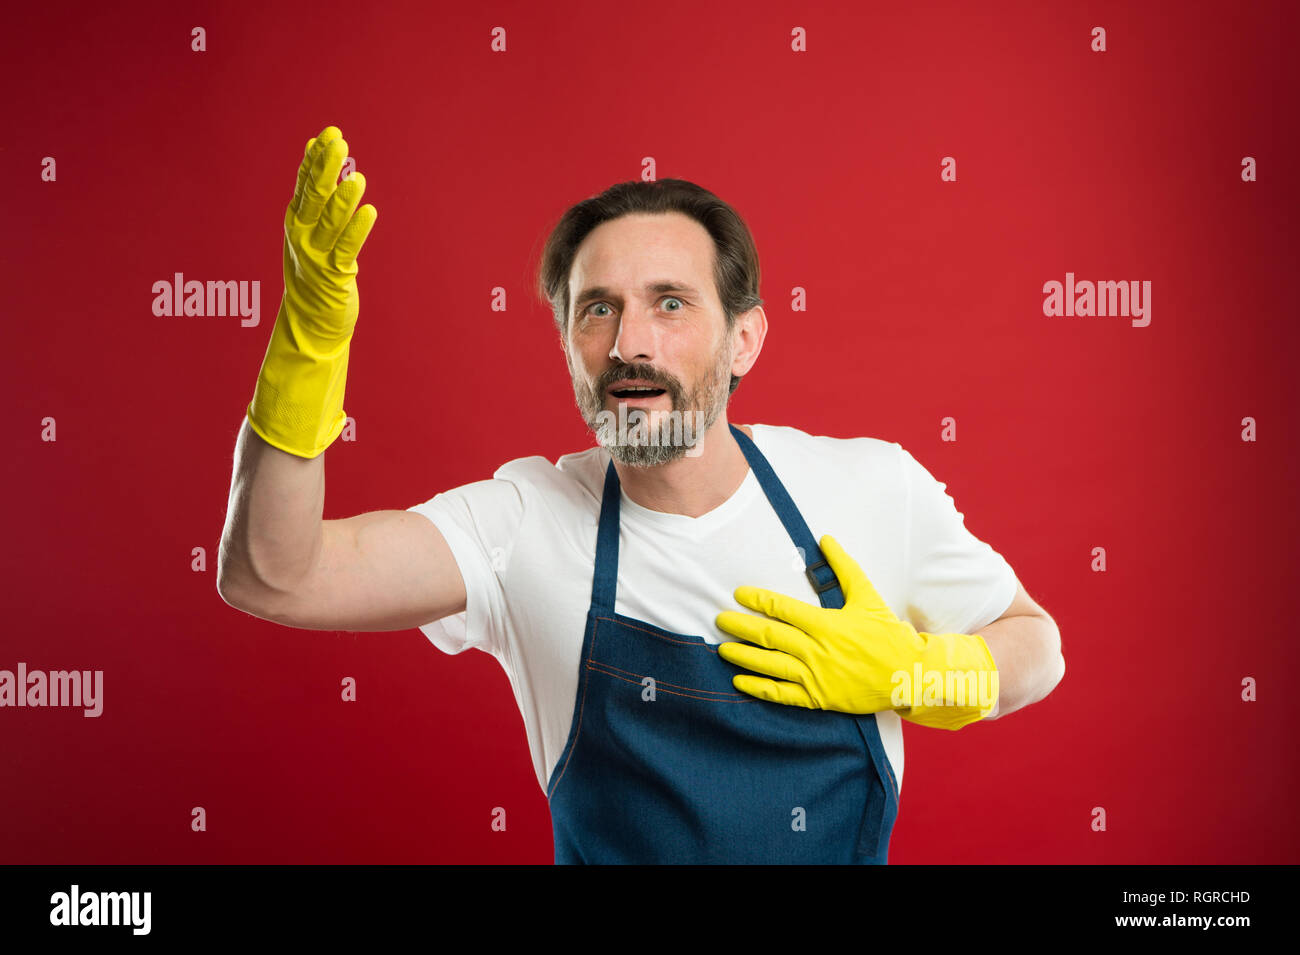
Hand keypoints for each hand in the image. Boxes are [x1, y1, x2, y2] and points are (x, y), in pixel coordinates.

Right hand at [282, 126, 376, 345]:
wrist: (309, 317)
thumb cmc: (313, 266)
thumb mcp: (309, 228)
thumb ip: (314, 191)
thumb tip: (318, 149)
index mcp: (295, 218)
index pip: (304, 182)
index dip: (316, 159)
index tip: (330, 134)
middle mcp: (301, 234)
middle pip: (315, 196)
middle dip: (327, 170)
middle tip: (340, 145)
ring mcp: (316, 255)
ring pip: (331, 222)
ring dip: (344, 200)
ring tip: (358, 179)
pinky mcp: (333, 275)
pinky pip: (347, 249)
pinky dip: (357, 230)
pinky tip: (369, 212)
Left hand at [714, 534, 998, 729]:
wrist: (908, 674)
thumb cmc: (888, 634)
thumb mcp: (867, 596)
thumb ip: (844, 567)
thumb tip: (825, 539)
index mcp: (826, 623)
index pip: (782, 609)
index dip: (757, 600)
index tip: (738, 594)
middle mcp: (816, 650)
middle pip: (769, 636)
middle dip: (740, 626)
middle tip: (719, 619)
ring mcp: (815, 676)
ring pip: (770, 664)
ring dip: (743, 656)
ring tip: (722, 648)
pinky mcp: (818, 698)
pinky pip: (781, 694)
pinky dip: (759, 688)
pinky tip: (739, 682)